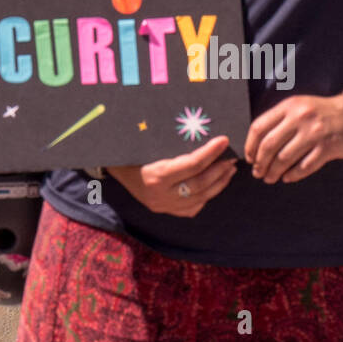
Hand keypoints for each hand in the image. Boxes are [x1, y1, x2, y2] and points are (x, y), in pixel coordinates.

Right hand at [107, 135, 237, 216]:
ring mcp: (164, 206)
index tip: (224, 141)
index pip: (191, 165)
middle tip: (231, 157)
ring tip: (229, 169)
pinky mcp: (165, 211)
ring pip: (200, 199)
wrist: (111, 168)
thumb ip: (172, 143)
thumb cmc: (129, 150)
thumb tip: (201, 130)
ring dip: (218, 183)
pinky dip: (206, 196)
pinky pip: (192, 208)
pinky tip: (214, 184)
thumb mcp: (146, 144)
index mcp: (156, 176)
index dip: (210, 153)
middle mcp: (161, 195)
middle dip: (219, 170)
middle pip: (200, 184)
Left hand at [244, 95, 342, 183]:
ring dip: (274, 171)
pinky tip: (287, 178)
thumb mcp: (297, 108)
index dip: (250, 146)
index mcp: (288, 106)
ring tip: (269, 178)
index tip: (249, 158)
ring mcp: (314, 133)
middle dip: (260, 163)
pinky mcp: (327, 148)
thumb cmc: (320, 114)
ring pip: (285, 158)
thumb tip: (255, 145)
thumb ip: (278, 121)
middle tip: (257, 173)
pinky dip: (293, 175)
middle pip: (269, 145)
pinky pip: (305, 166)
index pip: (259, 127)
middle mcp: (300, 118)